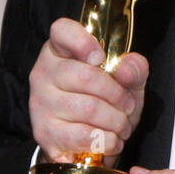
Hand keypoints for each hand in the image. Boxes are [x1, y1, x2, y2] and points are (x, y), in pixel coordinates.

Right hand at [28, 17, 147, 160]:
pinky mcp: (44, 133)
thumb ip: (133, 68)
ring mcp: (40, 104)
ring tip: (121, 125)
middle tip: (128, 106)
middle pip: (86, 76)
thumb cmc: (103, 101)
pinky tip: (110, 139)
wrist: (85, 142)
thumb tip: (125, 70)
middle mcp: (44, 73)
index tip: (100, 57)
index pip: (62, 31)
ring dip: (115, 121)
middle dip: (118, 95)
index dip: (82, 40)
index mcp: (61, 50)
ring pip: (88, 108)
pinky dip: (106, 140)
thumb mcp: (126, 80)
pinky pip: (83, 135)